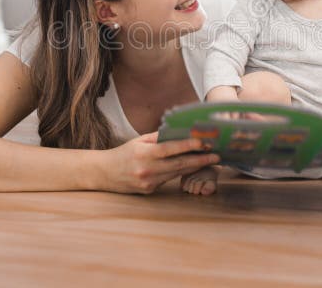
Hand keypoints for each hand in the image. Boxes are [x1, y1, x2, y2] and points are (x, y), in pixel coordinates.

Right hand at [101, 132, 219, 193]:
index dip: (188, 146)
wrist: (104, 173)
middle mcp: (147, 169)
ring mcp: (148, 182)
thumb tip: (179, 131)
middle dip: (200, 160)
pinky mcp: (149, 190)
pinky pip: (168, 180)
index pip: (170, 149)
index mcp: (144, 154)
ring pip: (176, 173)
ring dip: (194, 166)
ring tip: (209, 160)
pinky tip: (190, 167)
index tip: (204, 143)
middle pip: (179, 165)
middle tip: (217, 155)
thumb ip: (159, 137)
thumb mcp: (139, 141)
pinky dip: (179, 172)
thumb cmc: (123, 153)